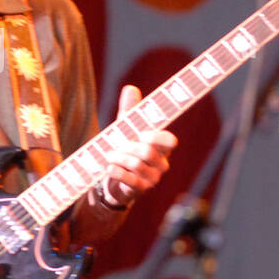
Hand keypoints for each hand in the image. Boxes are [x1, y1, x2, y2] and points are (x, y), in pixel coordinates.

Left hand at [100, 85, 176, 207]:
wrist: (113, 179)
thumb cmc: (124, 150)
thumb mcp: (125, 130)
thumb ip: (129, 111)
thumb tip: (130, 88)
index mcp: (161, 147)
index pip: (169, 141)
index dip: (156, 137)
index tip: (141, 134)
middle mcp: (161, 163)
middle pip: (148, 152)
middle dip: (128, 147)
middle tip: (116, 146)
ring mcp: (153, 178)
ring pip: (136, 165)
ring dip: (119, 158)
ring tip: (110, 156)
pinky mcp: (140, 190)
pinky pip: (129, 180)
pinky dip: (116, 172)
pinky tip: (109, 168)